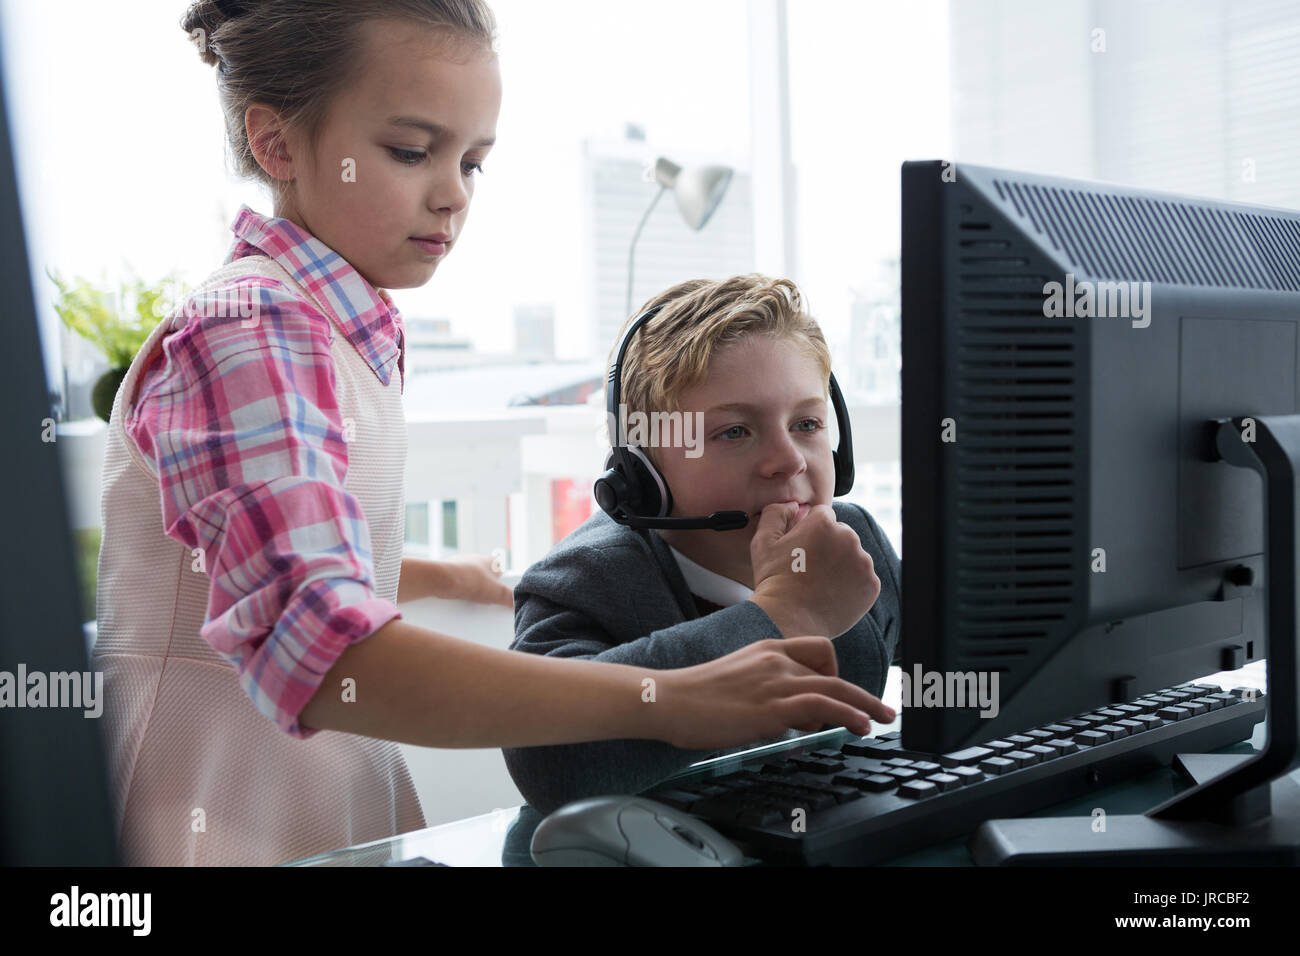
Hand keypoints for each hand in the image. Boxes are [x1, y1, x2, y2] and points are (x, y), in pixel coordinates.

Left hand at [442, 554, 513, 607]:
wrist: (443, 579)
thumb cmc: (471, 581)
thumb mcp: (496, 593)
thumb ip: (509, 598)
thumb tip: (518, 603)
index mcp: (490, 560)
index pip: (500, 568)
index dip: (502, 580)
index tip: (501, 591)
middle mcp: (475, 559)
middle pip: (485, 574)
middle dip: (486, 586)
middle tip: (487, 598)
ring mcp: (460, 564)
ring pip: (470, 577)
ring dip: (471, 587)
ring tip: (472, 600)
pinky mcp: (448, 571)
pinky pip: (457, 581)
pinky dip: (458, 589)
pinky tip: (458, 598)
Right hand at [654, 637, 894, 749]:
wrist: (668, 699)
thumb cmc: (693, 697)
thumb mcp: (736, 684)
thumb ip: (764, 694)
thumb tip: (787, 721)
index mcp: (766, 649)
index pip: (817, 649)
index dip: (834, 670)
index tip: (841, 692)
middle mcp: (776, 659)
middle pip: (832, 669)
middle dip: (862, 693)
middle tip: (882, 709)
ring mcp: (775, 680)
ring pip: (835, 687)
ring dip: (864, 706)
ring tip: (881, 721)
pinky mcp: (772, 705)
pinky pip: (822, 704)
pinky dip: (848, 714)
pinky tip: (859, 726)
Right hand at [748, 502, 879, 638]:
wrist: (789, 619)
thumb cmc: (774, 580)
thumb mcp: (763, 541)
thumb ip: (776, 513)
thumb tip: (794, 505)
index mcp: (824, 523)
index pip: (823, 516)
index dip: (810, 532)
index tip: (801, 551)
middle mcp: (848, 538)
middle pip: (841, 534)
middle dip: (828, 547)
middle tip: (809, 569)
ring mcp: (863, 562)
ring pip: (853, 556)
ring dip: (841, 565)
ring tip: (820, 584)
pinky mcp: (872, 585)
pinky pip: (863, 578)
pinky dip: (851, 585)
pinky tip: (832, 594)